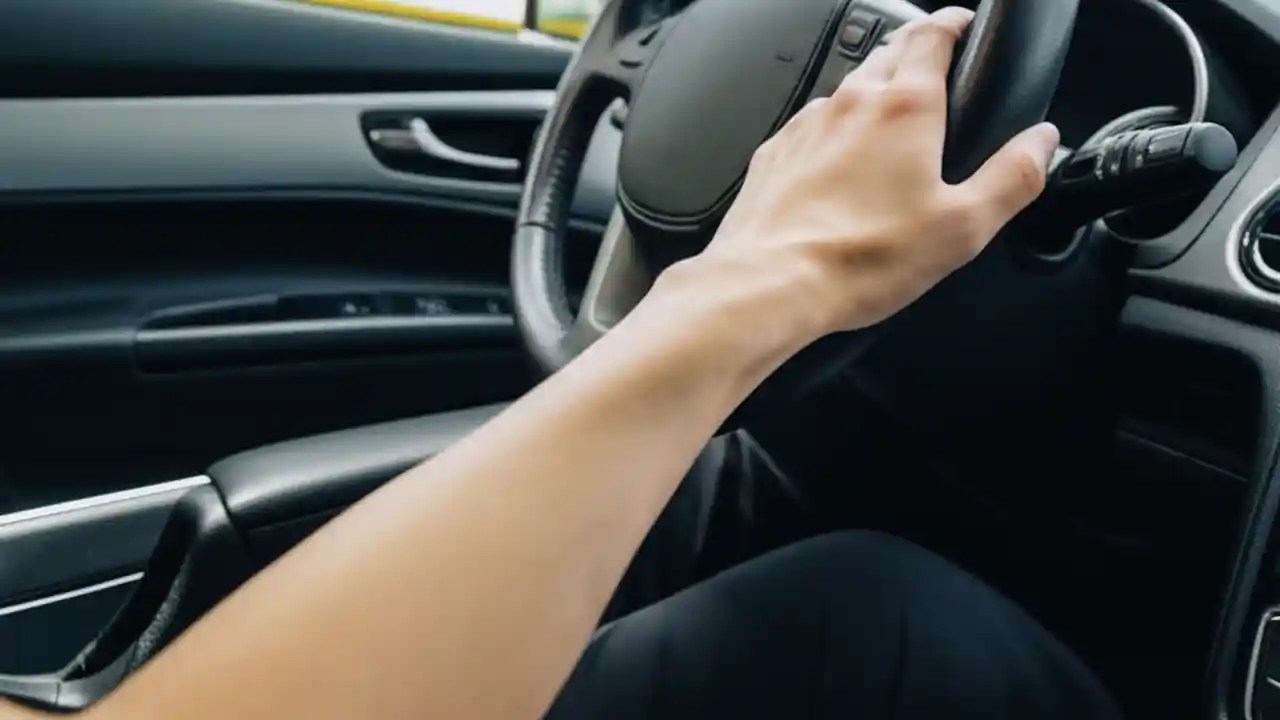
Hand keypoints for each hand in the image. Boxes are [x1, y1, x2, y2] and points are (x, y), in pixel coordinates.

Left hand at [689, 7, 1059, 341]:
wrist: (770, 282)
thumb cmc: (861, 258)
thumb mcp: (963, 226)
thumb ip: (1012, 177)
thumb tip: (1041, 143)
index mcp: (905, 108)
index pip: (934, 34)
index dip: (955, 24)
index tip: (966, 26)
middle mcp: (851, 103)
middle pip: (888, 52)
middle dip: (915, 50)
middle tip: (935, 64)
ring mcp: (805, 126)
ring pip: (846, 90)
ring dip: (872, 94)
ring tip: (890, 122)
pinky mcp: (774, 154)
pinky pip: (811, 128)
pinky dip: (832, 134)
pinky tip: (839, 167)